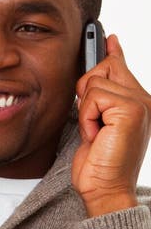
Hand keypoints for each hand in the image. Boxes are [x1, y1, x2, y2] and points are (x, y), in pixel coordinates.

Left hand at [72, 34, 150, 216]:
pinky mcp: (131, 110)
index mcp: (137, 102)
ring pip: (94, 83)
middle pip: (103, 68)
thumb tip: (94, 77)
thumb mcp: (95, 125)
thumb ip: (98, 98)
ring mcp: (140, 103)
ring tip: (96, 134)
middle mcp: (144, 100)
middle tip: (93, 124)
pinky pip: (93, 97)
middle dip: (86, 94)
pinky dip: (86, 118)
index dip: (111, 52)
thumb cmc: (99, 165)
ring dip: (85, 111)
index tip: (108, 38)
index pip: (121, 67)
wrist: (105, 190)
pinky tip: (96, 136)